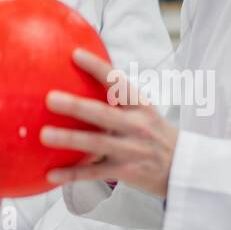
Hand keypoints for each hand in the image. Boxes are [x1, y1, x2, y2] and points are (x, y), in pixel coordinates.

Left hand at [40, 48, 178, 200]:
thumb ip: (119, 101)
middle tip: (50, 98)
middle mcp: (137, 126)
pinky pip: (94, 173)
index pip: (118, 83)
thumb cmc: (157, 136)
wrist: (185, 168)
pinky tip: (51, 175)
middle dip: (76, 106)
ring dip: (69, 139)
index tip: (75, 54)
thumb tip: (82, 83)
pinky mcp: (126, 172)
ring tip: (44, 135)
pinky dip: (72, 175)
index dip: (97, 67)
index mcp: (141, 106)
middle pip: (102, 114)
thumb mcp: (146, 113)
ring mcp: (131, 150)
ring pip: (96, 144)